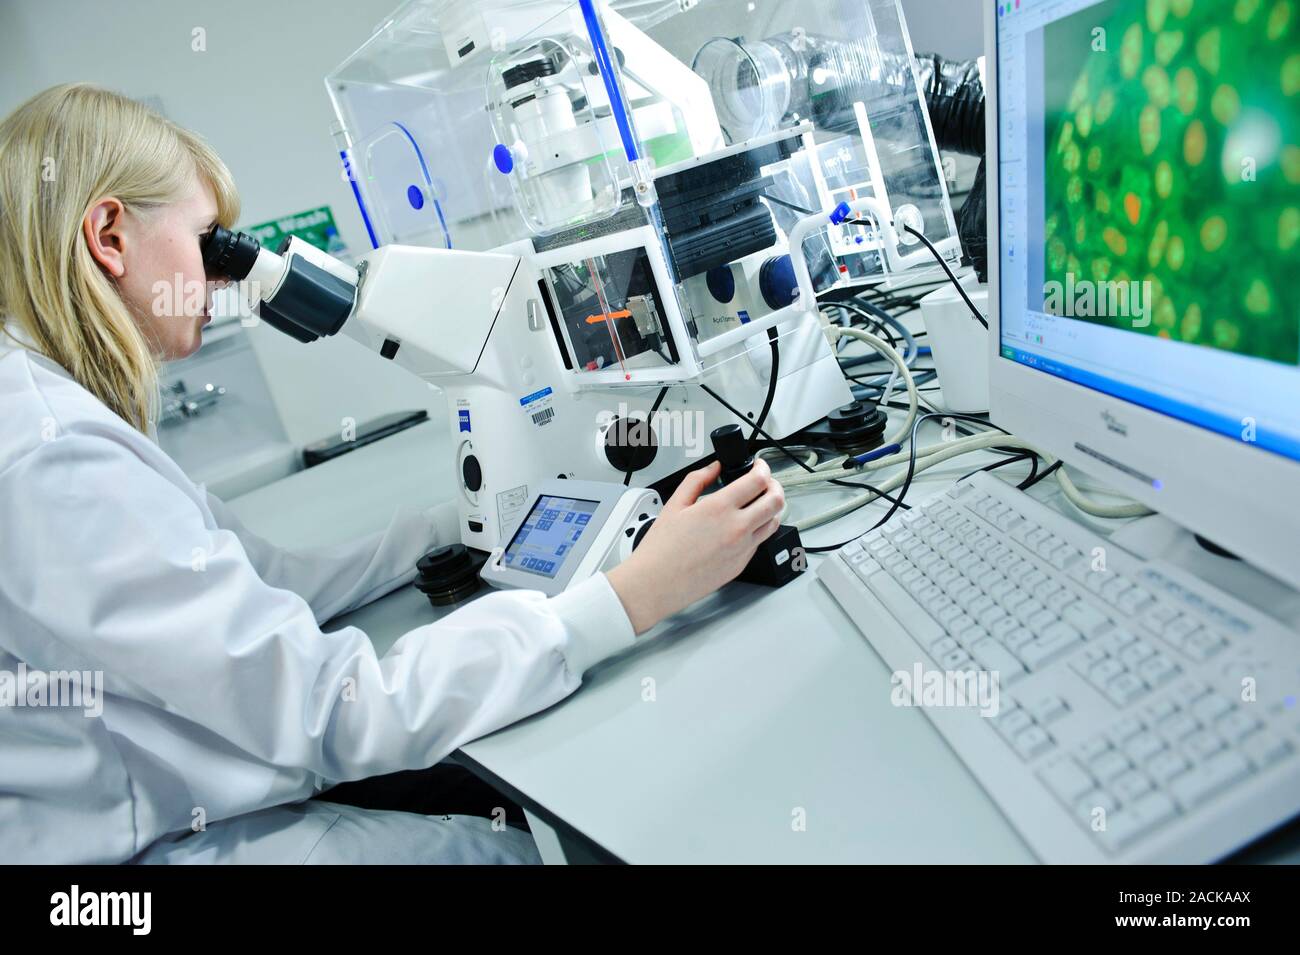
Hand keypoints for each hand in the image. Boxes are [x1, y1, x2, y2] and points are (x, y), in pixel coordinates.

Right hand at [606, 458, 784, 634]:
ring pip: (775, 523)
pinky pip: (760, 542)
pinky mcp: (741, 564)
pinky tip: (744, 526)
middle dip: (775, 486)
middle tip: (767, 483)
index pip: (758, 481)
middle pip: (776, 501)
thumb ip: (697, 480)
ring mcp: (742, 548)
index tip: (759, 466)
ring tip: (761, 504)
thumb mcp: (674, 504)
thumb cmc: (662, 549)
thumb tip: (713, 468)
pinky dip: (758, 529)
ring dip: (772, 509)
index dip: (763, 468)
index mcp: (719, 509)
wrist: (657, 583)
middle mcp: (736, 528)